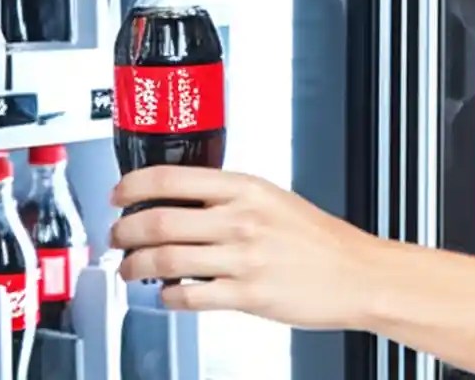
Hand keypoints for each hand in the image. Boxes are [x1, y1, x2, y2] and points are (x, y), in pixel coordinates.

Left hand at [109, 166, 387, 329]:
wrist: (358, 274)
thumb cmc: (320, 241)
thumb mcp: (275, 200)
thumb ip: (231, 199)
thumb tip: (182, 202)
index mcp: (247, 189)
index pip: (172, 177)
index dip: (132, 186)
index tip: (118, 194)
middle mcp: (241, 220)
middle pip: (159, 220)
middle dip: (124, 230)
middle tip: (117, 235)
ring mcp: (243, 259)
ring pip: (165, 259)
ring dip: (135, 266)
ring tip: (130, 268)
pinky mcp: (247, 296)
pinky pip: (189, 296)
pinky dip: (167, 296)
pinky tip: (167, 294)